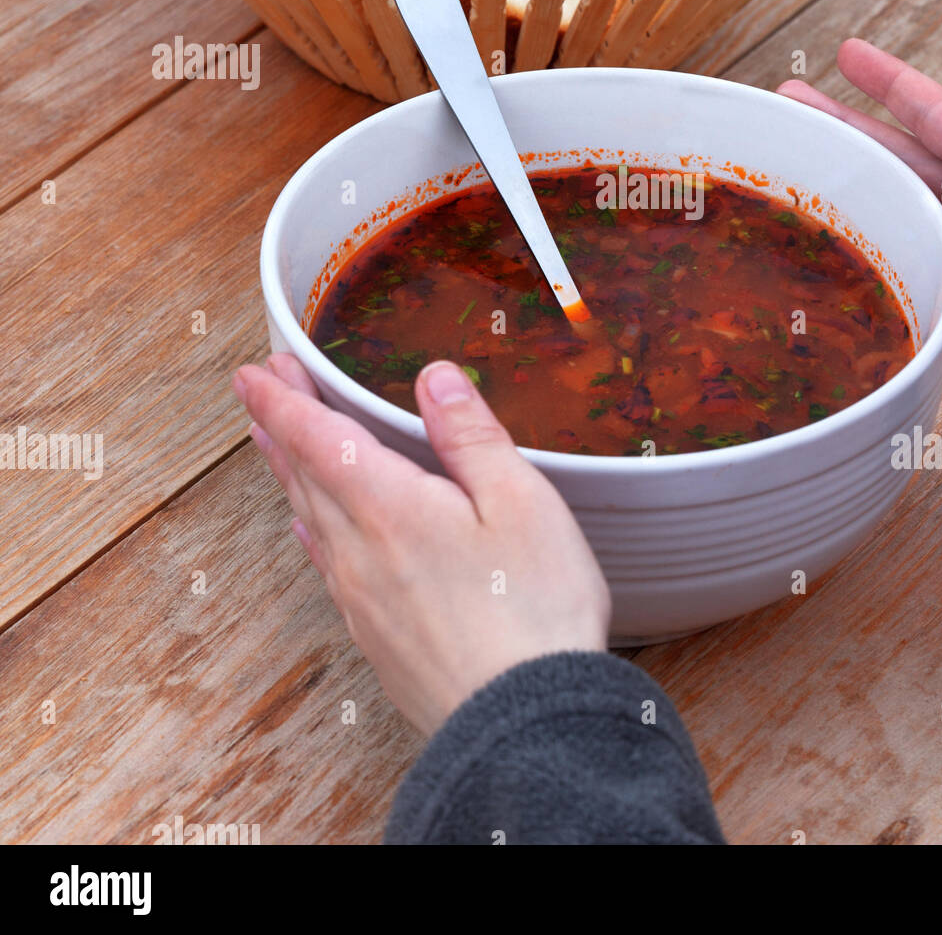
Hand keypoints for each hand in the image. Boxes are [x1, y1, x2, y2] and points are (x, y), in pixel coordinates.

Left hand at [232, 355, 610, 736]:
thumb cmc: (534, 608)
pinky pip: (326, 566)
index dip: (283, 401)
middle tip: (260, 389)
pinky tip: (311, 533)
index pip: (319, 439)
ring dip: (289, 475)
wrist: (522, 723)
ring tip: (273, 446)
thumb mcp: (520, 501)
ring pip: (310, 520)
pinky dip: (311, 531)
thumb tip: (435, 377)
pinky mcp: (376, 637)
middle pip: (305, 476)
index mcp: (392, 508)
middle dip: (281, 425)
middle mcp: (361, 552)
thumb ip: (471, 435)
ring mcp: (362, 599)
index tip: (254, 372)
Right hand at [779, 40, 941, 405]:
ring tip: (802, 163)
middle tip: (787, 105)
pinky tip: (852, 236)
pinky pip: (919, 247)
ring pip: (904, 197)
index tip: (844, 53)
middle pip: (902, 154)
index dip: (890, 87)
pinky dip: (881, 234)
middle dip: (845, 126)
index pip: (937, 119)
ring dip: (855, 177)